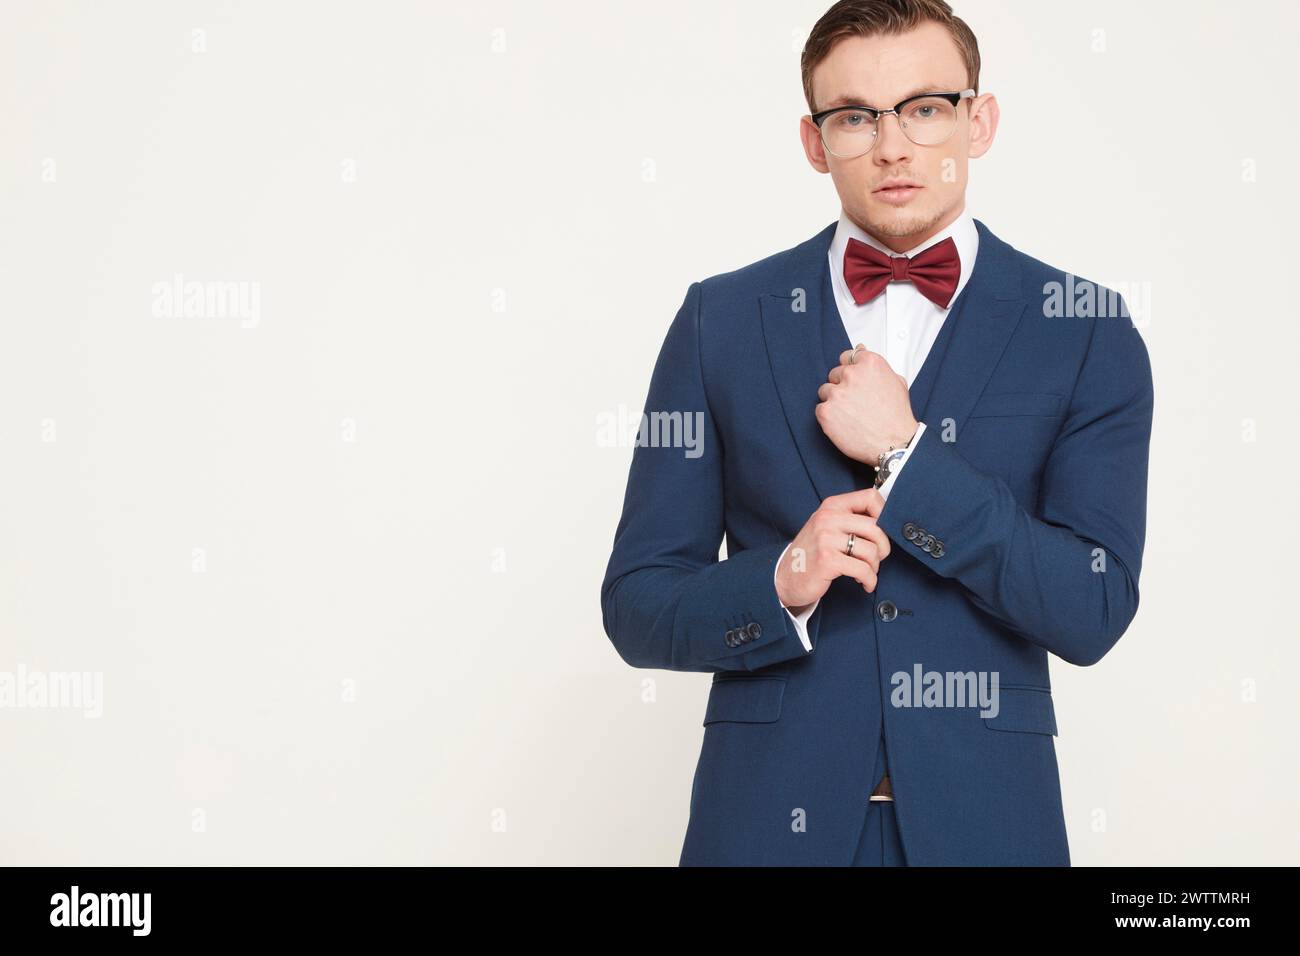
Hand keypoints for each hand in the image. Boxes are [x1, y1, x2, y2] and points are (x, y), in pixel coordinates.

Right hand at [776, 488, 890, 609]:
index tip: (883, 531)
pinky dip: (869, 580)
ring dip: (875, 566)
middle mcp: (828, 518)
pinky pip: (863, 569)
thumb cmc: (811, 554)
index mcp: (831, 506)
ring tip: (867, 572)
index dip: (885, 513)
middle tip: (878, 558)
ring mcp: (826, 538)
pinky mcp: (827, 560)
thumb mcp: (826, 527)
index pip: (870, 497)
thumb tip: (887, 521)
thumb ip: (850, 519)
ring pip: (872, 550)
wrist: (784, 578)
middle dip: (884, 547)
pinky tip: (865, 583)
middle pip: (876, 526)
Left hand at [815, 345, 918, 465]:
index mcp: (869, 364)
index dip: (849, 370)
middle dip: (842, 387)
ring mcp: (837, 393)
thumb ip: (876, 365)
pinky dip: (828, 417)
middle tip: (855, 402)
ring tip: (851, 414)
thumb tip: (862, 350)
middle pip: (834, 374)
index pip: (847, 357)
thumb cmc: (896, 416)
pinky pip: (820, 409)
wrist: (895, 443)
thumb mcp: (896, 382)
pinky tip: (844, 423)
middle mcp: (851, 375)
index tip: (852, 380)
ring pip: (825, 391)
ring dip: (834, 401)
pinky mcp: (826, 412)